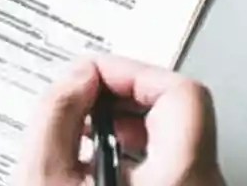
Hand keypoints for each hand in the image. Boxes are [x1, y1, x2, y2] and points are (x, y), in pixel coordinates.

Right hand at [19, 55, 223, 185]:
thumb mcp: (45, 180)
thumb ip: (57, 117)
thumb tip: (76, 77)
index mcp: (181, 175)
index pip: (181, 92)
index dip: (132, 71)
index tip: (93, 74)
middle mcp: (202, 184)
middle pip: (178, 108)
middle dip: (122, 92)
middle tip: (82, 95)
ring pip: (173, 135)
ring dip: (125, 120)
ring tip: (82, 129)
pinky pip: (169, 161)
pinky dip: (133, 149)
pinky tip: (94, 161)